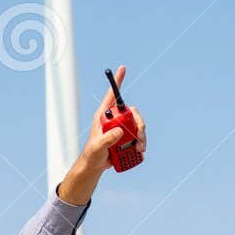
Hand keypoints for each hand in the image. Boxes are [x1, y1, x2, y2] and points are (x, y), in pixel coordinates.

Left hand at [58, 65, 146, 203]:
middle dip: (139, 124)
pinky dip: (141, 143)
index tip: (122, 68)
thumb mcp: (97, 147)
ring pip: (137, 125)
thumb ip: (106, 139)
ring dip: (142, 136)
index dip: (117, 82)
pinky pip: (138, 136)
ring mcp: (120, 128)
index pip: (111, 96)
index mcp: (103, 116)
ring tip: (139, 149)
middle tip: (139, 137)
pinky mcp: (125, 137)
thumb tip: (119, 131)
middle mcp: (114, 119)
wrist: (95, 166)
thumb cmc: (92, 155)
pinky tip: (139, 152)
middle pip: (132, 113)